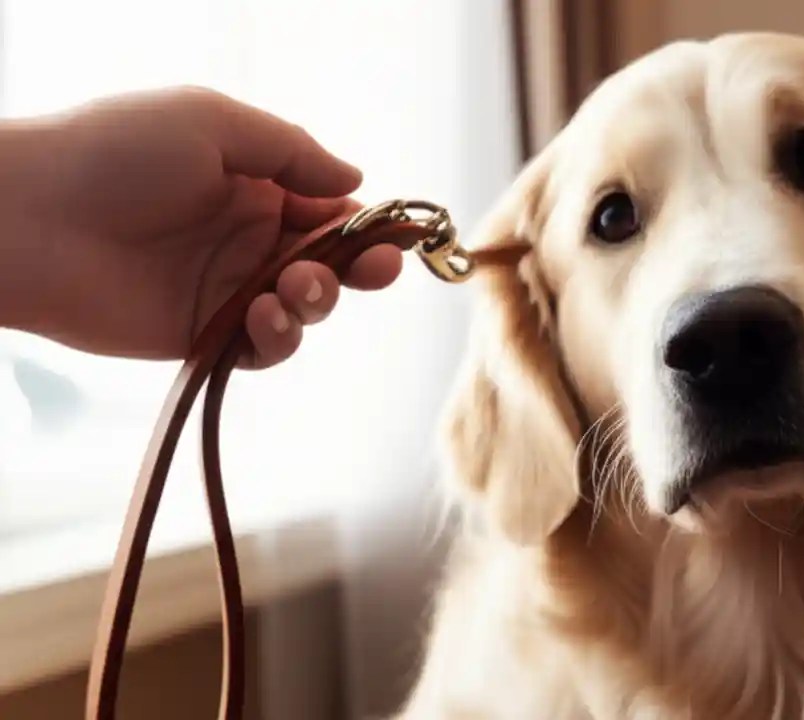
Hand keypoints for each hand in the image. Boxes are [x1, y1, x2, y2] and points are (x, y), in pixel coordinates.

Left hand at [0, 86, 403, 367]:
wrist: (29, 218)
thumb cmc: (114, 152)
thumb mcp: (212, 122)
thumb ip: (292, 151)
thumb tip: (355, 181)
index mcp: (254, 184)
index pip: (331, 209)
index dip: (366, 225)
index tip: (391, 236)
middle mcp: (247, 238)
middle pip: (331, 263)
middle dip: (360, 269)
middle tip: (375, 271)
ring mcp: (226, 289)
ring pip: (305, 308)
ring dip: (317, 301)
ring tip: (291, 290)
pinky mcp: (204, 336)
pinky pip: (264, 348)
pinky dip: (279, 337)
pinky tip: (263, 316)